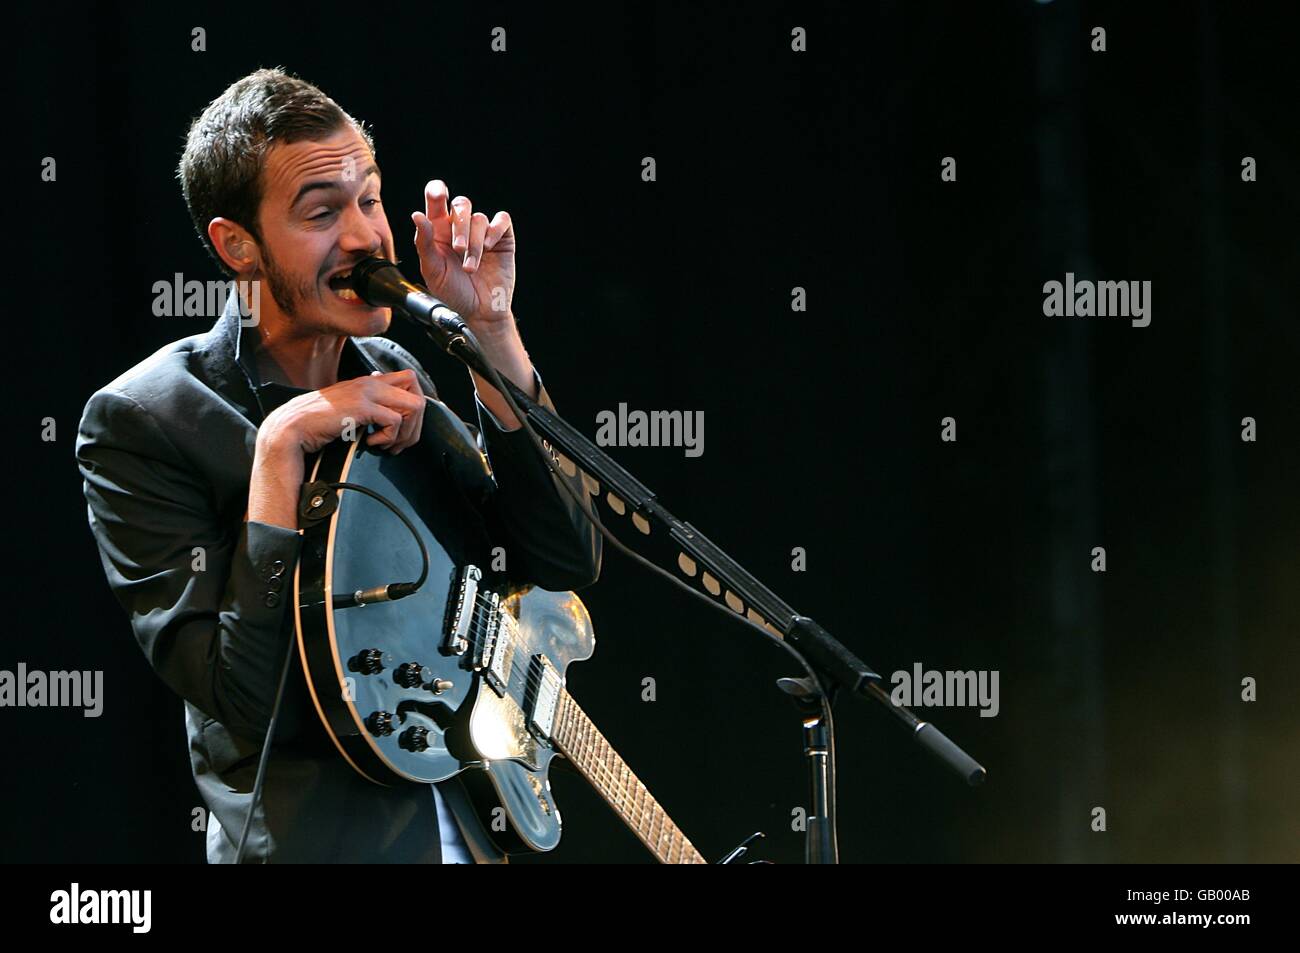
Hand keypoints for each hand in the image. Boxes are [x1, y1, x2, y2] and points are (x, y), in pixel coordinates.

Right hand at [259, 370, 425, 456]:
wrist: (293, 428)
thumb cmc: (319, 422)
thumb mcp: (350, 408)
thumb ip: (371, 405)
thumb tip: (393, 414)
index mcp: (369, 381)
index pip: (410, 380)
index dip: (413, 407)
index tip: (402, 428)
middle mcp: (371, 382)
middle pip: (419, 393)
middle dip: (416, 424)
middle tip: (399, 442)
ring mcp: (367, 392)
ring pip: (414, 406)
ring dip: (405, 432)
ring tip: (387, 444)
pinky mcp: (361, 407)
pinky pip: (395, 421)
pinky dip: (389, 437)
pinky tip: (371, 443)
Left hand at [410, 179, 514, 324]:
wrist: (479, 312)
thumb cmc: (453, 293)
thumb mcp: (432, 271)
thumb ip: (424, 243)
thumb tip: (417, 216)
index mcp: (439, 230)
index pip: (436, 199)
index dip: (437, 191)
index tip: (439, 194)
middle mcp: (460, 227)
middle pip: (461, 204)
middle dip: (460, 226)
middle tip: (458, 250)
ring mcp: (482, 232)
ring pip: (479, 218)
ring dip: (475, 243)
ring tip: (471, 267)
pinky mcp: (502, 239)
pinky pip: (501, 220)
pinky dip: (494, 231)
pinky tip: (489, 248)